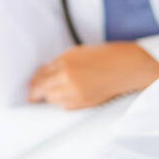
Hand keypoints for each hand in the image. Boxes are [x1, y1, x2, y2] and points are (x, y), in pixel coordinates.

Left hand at [28, 42, 158, 108]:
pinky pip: (66, 106)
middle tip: (37, 93)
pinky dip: (65, 102)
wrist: (127, 67)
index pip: (40, 76)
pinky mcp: (84, 103)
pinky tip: (73, 94)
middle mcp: (68, 78)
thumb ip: (58, 64)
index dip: (34, 83)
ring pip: (53, 100)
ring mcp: (76, 92)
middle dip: (40, 91)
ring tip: (62, 90)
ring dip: (53, 96)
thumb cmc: (104, 56)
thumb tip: (42, 75)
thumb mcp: (77, 53)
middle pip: (42, 90)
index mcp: (65, 63)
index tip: (32, 87)